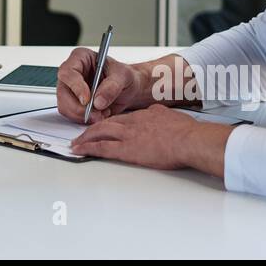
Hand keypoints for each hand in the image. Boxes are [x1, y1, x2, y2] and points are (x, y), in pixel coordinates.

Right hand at [56, 49, 149, 123]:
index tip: (87, 100)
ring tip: (101, 113)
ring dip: (82, 115)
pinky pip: (71, 115)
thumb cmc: (125, 77)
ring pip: (65, 106)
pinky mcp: (73, 103)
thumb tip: (98, 101)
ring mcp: (71, 89)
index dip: (75, 87)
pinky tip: (98, 115)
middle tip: (96, 113)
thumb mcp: (123, 77)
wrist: (129, 90)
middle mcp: (72, 73)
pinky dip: (84, 119)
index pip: (68, 72)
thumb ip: (112, 87)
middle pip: (63, 92)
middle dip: (79, 107)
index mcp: (81, 58)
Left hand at [71, 104, 210, 168]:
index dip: (109, 122)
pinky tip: (80, 150)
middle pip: (106, 123)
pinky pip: (102, 148)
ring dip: (85, 137)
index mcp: (143, 114)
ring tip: (76, 143)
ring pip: (100, 133)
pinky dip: (89, 148)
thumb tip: (158, 116)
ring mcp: (128, 135)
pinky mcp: (128, 150)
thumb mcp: (170, 116)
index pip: (121, 117)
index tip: (103, 126)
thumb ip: (160, 115)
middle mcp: (132, 122)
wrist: (189, 140)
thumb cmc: (186, 132)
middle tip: (83, 134)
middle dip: (92, 128)